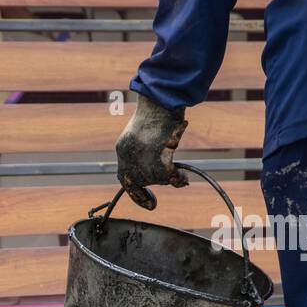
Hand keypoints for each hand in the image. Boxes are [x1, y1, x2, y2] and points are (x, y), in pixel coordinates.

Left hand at [115, 93, 188, 210]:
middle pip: (143, 180)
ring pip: (157, 179)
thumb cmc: (156, 111)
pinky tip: (184, 177)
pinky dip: (178, 179)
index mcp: (123, 150)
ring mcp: (141, 161)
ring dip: (170, 177)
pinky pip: (169, 178)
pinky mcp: (157, 160)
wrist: (160, 100)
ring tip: (180, 173)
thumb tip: (161, 169)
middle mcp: (128, 158)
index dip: (138, 195)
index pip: (125, 180)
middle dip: (157, 180)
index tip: (151, 206)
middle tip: (172, 178)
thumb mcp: (144, 132)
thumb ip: (145, 150)